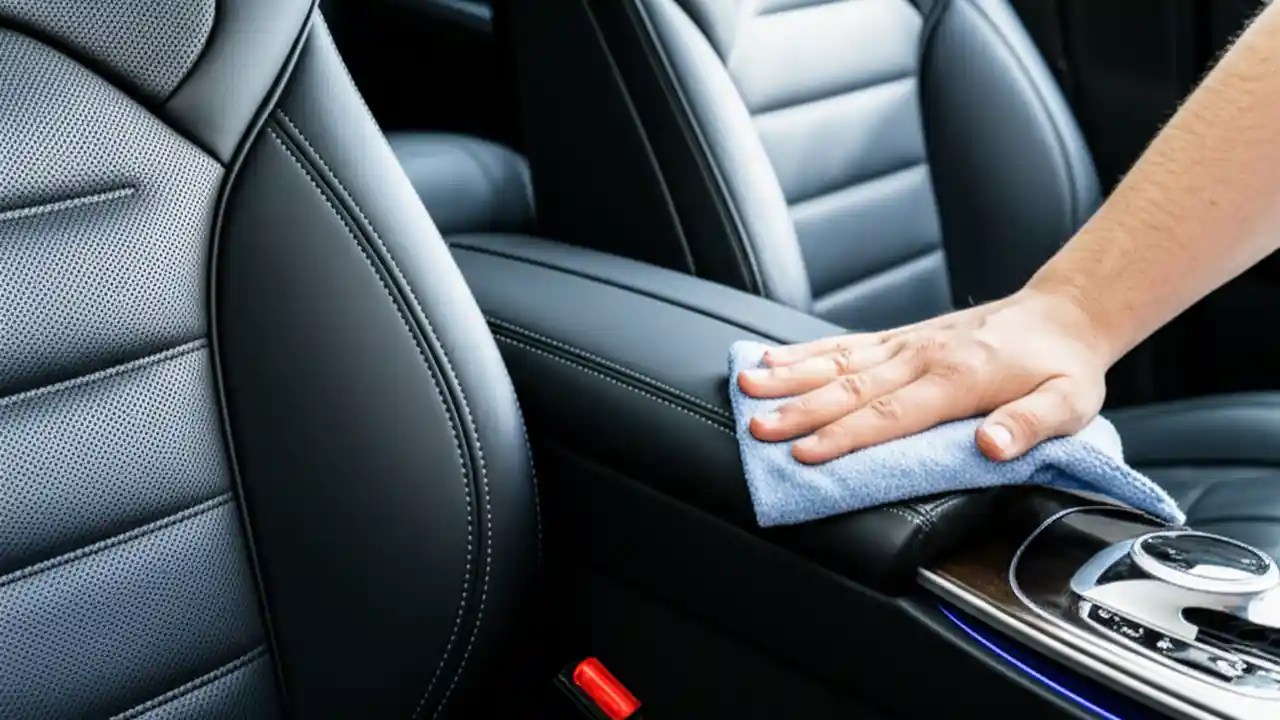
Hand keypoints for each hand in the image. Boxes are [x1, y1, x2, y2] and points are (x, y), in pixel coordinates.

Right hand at [737, 289, 1113, 463]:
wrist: (1062, 314)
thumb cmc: (1062, 368)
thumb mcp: (1068, 404)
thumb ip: (1030, 425)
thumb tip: (991, 445)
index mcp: (959, 380)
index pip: (890, 414)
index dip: (845, 436)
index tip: (805, 453)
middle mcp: (923, 357)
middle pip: (851, 387)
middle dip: (800, 410)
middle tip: (757, 427)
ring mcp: (907, 344)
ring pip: (838, 360)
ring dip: (791, 376)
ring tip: (748, 385)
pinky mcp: (900, 338)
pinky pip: (845, 343)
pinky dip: (806, 351)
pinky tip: (773, 359)